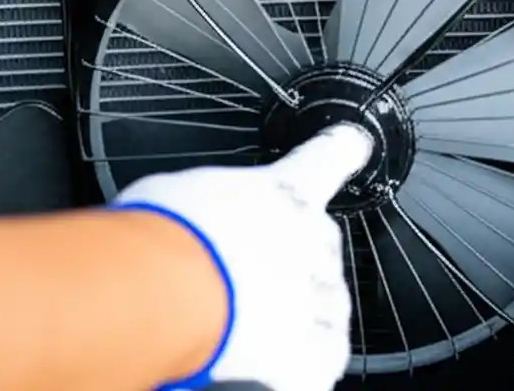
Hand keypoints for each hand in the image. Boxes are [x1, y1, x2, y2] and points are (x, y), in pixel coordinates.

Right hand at [114, 123, 374, 390]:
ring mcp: (318, 302)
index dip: (344, 150)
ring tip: (232, 325)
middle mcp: (312, 241)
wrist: (162, 295)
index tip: (354, 145)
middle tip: (227, 279)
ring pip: (323, 310)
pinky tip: (256, 369)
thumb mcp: (173, 196)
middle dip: (282, 264)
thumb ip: (203, 205)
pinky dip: (291, 371)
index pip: (328, 159)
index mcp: (284, 193)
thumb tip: (187, 221)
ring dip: (289, 318)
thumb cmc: (160, 239)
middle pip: (317, 248)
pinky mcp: (311, 360)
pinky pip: (316, 367)